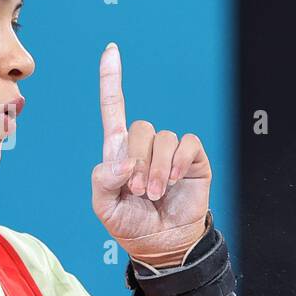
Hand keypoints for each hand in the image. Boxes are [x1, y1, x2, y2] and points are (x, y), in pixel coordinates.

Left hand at [91, 42, 212, 265]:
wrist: (161, 245)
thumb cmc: (130, 225)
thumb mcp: (104, 206)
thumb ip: (103, 180)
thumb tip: (126, 161)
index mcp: (119, 151)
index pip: (114, 108)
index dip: (112, 79)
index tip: (111, 50)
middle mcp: (145, 146)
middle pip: (140, 127)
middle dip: (137, 160)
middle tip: (139, 191)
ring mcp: (170, 152)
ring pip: (163, 138)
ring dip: (157, 169)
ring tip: (155, 194)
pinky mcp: (193, 160)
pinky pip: (187, 144)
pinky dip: (177, 163)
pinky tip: (173, 183)